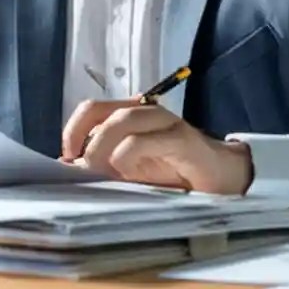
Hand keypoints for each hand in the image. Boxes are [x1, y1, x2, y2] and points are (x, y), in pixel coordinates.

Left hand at [60, 99, 253, 194]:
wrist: (221, 179)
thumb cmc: (173, 174)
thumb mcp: (130, 172)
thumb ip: (103, 167)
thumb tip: (67, 169)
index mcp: (130, 116)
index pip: (91, 109)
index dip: (72, 130)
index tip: (67, 157)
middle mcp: (145, 112)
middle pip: (101, 110)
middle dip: (82, 138)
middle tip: (80, 167)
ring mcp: (165, 123)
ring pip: (123, 119)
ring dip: (102, 146)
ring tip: (98, 170)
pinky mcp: (182, 140)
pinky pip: (148, 140)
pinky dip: (128, 154)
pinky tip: (125, 170)